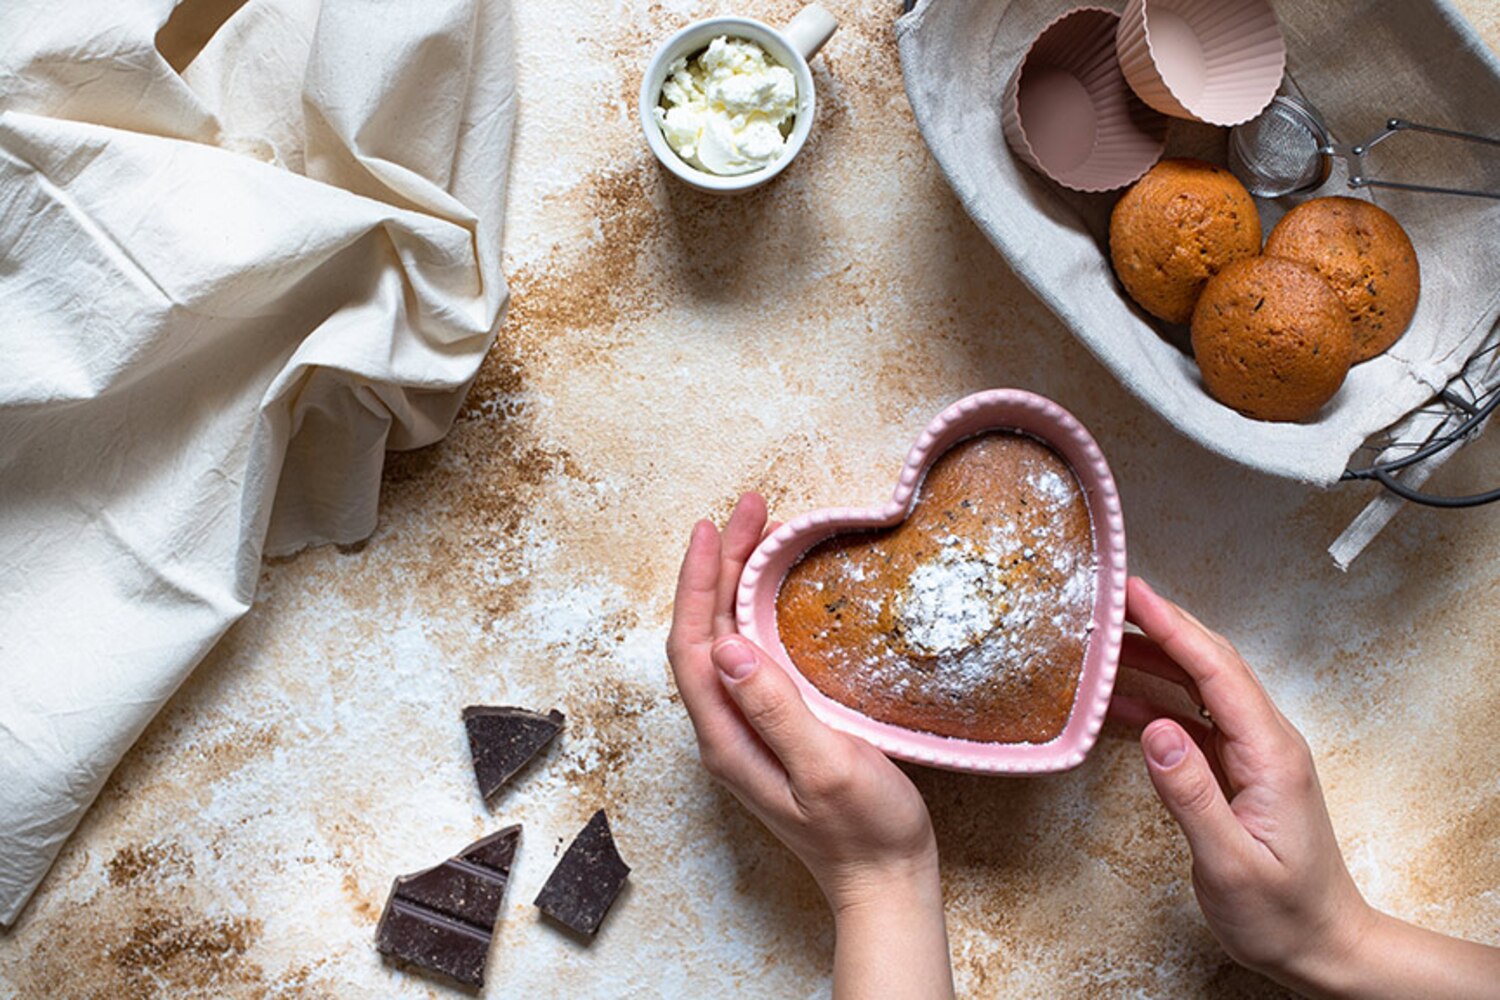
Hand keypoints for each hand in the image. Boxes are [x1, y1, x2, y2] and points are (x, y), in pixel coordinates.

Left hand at [667, 493, 952, 999]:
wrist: (885, 883)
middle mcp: (725, 731)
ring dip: (732, 584)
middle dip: (716, 567)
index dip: (698, 582)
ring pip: (722, 642)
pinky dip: (754, 611)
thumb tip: (727, 644)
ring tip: (757, 534)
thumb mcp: (826, 767)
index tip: (712, 528)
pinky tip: (775, 594)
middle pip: (702, 634)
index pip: (691, 644)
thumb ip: (776, 709)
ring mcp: (746, 731)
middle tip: (747, 510)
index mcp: (727, 738)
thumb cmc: (864, 833)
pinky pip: (748, 656)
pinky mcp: (771, 730)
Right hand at [1124, 577, 1499, 997]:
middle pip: (1210, 664)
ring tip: (1103, 641)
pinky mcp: (1236, 771)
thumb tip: (1156, 729)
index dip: (1173, 627)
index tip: (1134, 593)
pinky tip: (1117, 702)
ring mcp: (1251, 754)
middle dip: (1161, 625)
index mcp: (1270, 754)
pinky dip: (1153, 701)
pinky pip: (1191, 720)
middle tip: (1111, 599)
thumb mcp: (1231, 863)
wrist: (1322, 946)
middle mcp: (1265, 742)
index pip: (1217, 671)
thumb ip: (1192, 794)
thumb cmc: (1283, 913)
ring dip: (1154, 659)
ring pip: (1199, 687)